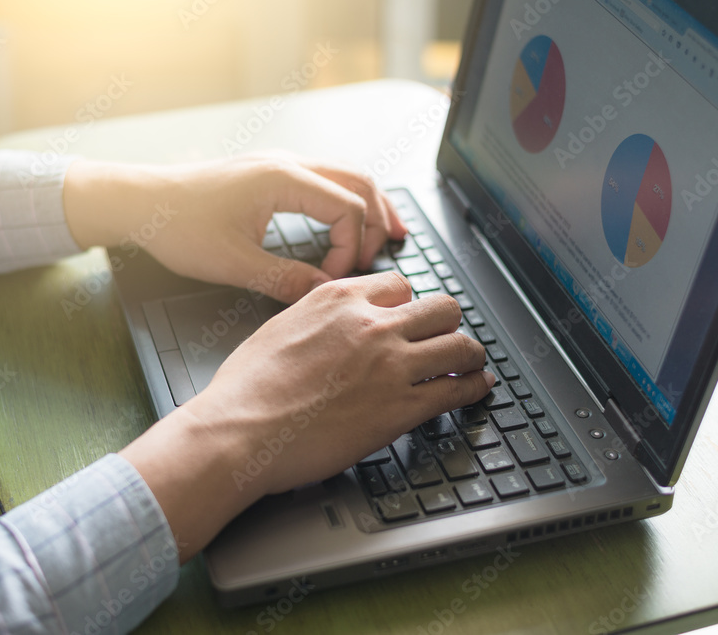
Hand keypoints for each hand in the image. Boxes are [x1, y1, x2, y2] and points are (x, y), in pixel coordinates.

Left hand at [62, 152, 407, 303]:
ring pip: (346, 176)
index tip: (335, 279)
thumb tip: (323, 294)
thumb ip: (284, 279)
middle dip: (379, 220)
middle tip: (387, 254)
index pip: (347, 207)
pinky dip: (348, 201)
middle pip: (359, 182)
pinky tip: (350, 223)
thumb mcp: (233, 263)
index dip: (353, 247)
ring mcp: (280, 164)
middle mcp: (287, 163)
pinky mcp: (271, 174)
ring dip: (370, 205)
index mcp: (282, 179)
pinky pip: (326, 180)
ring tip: (392, 233)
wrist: (140, 201)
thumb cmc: (178, 226)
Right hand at [119, 272, 493, 558]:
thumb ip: (316, 316)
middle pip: (440, 308)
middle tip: (446, 337)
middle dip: (446, 323)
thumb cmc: (246, 388)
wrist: (240, 431)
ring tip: (472, 363)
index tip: (411, 318)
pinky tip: (478, 389)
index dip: (409, 304)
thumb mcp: (279, 327)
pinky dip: (475, 388)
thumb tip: (331, 320)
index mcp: (338, 299)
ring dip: (470, 354)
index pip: (399, 285)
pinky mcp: (400, 408)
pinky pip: (457, 390)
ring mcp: (391, 365)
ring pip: (460, 345)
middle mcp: (371, 324)